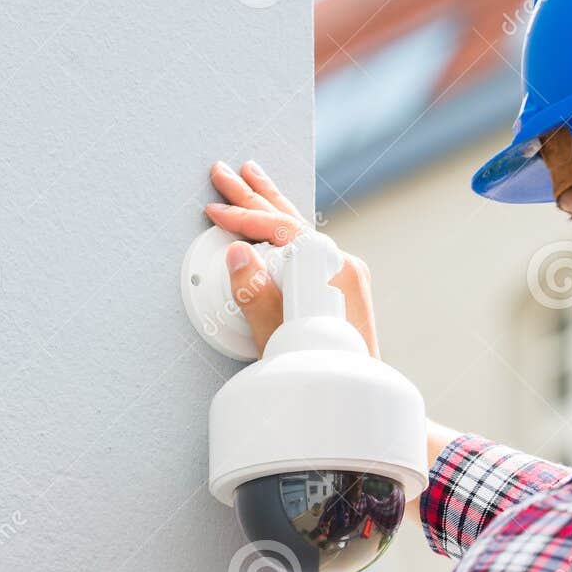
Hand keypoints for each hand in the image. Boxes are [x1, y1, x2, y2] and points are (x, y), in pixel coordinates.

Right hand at [205, 160, 377, 356]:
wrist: (355, 397)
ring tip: (250, 176)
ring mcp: (343, 276)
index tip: (216, 212)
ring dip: (270, 203)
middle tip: (224, 173)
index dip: (246, 218)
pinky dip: (283, 227)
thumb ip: (256, 296)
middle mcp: (344, 267)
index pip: (284, 230)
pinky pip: (305, 245)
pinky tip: (274, 217)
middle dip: (254, 196)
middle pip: (291, 221)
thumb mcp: (277, 338)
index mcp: (335, 272)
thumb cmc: (320, 373)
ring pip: (299, 229)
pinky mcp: (337, 288)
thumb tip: (238, 254)